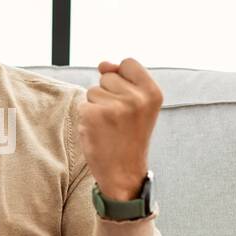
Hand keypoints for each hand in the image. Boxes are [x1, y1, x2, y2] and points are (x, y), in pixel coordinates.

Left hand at [77, 58, 162, 201]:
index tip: (127, 100)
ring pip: (93, 90)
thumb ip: (124, 80)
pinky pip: (83, 105)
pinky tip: (99, 132)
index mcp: (152, 93)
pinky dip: (86, 118)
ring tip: (109, 126)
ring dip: (96, 106)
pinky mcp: (93, 116)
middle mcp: (136, 98)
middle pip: (108, 76)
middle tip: (119, 119)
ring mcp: (114, 107)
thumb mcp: (139, 106)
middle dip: (108, 94)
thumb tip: (103, 64)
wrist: (124, 172)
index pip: (128, 63)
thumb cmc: (130, 137)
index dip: (122, 78)